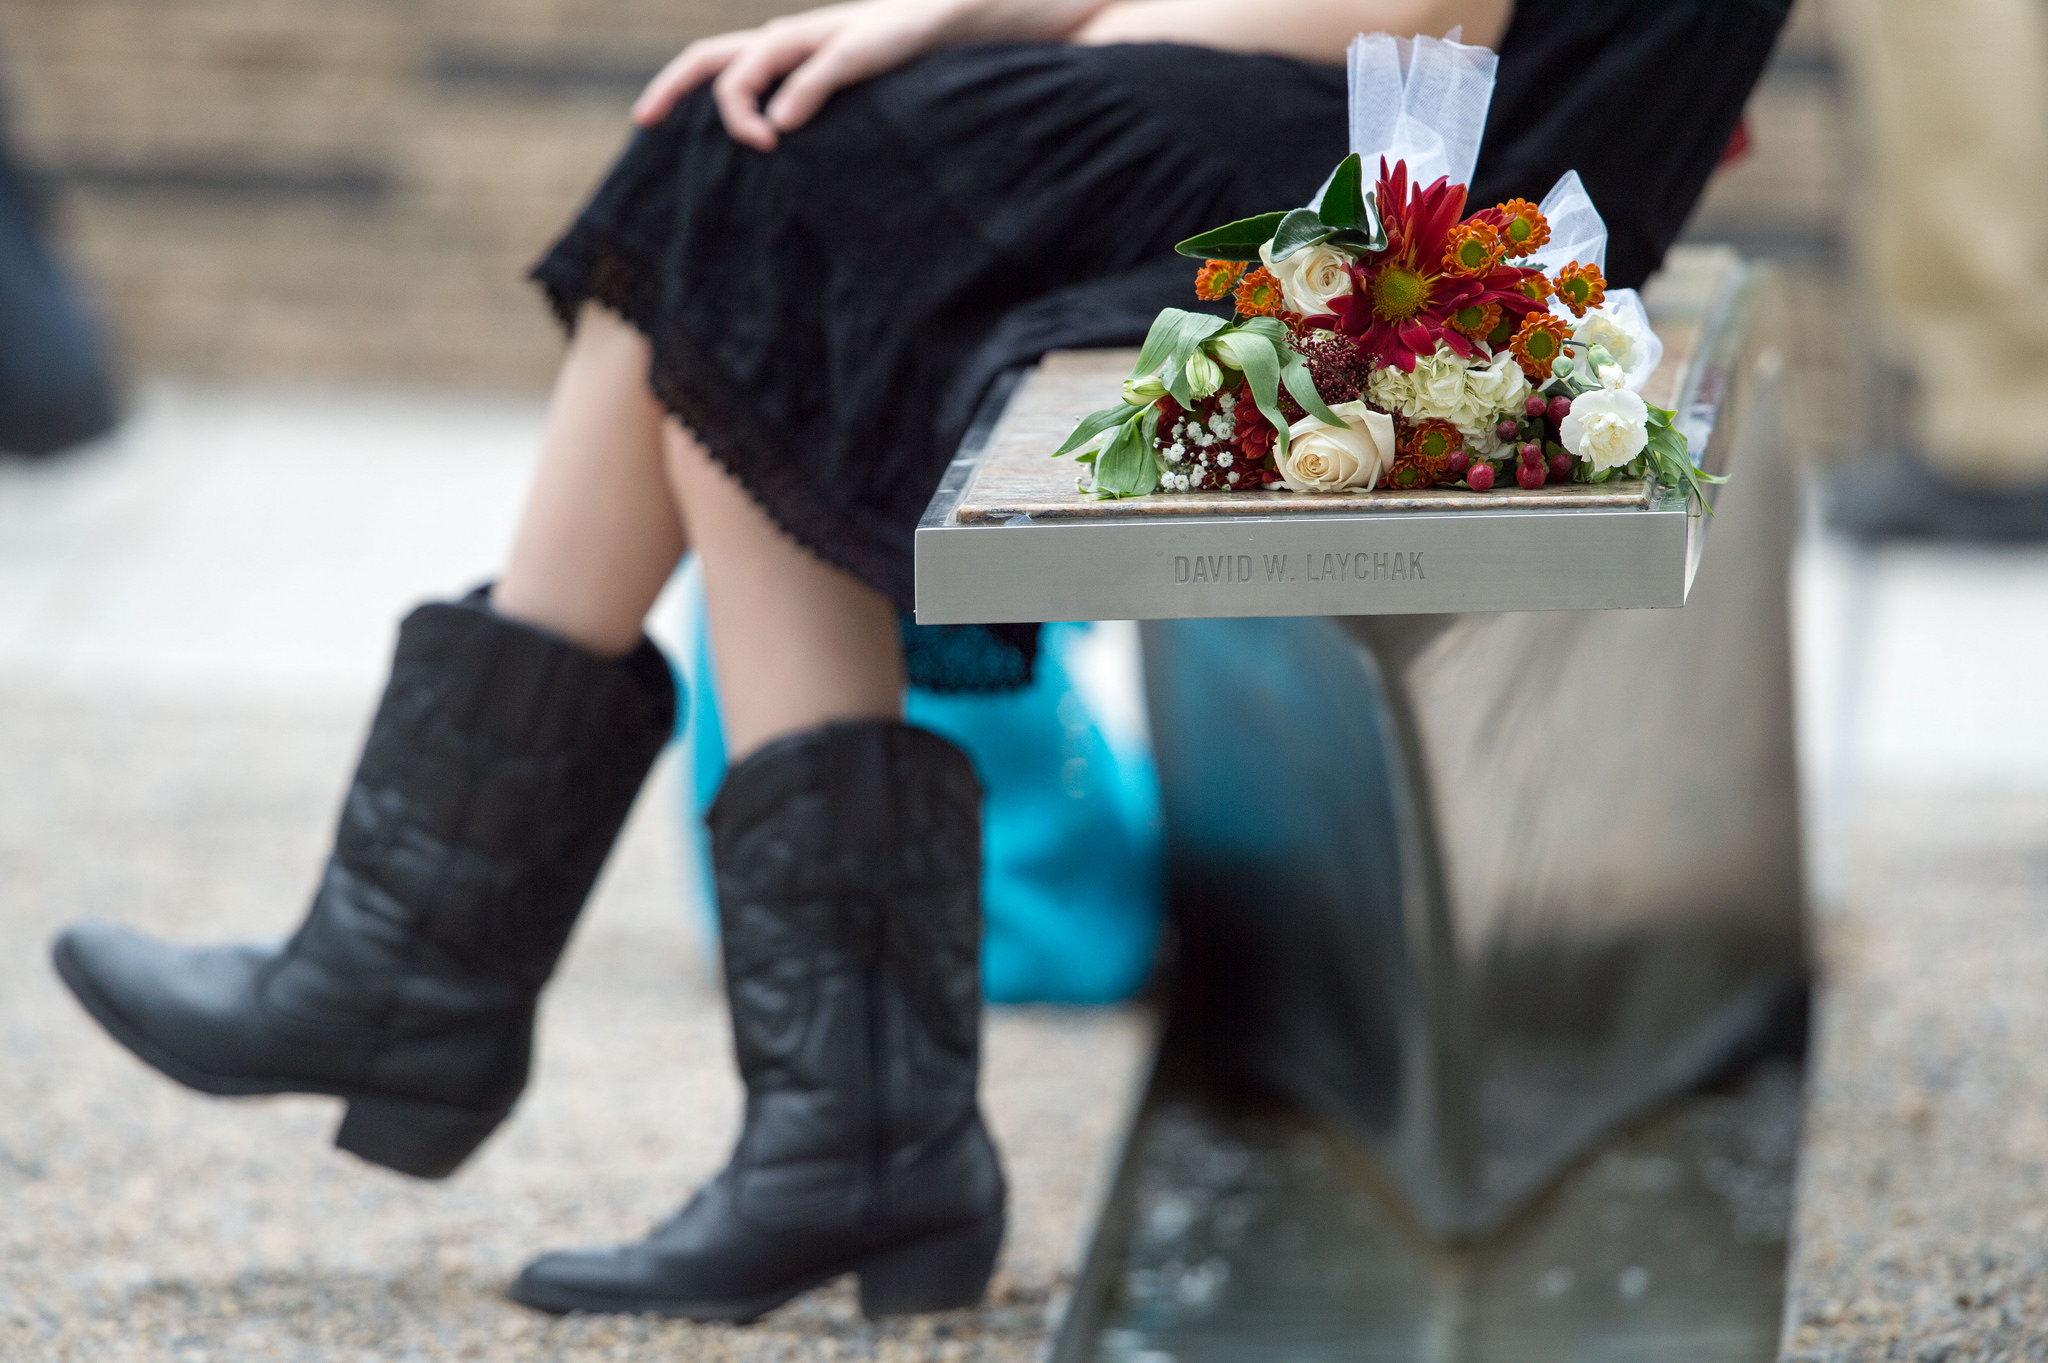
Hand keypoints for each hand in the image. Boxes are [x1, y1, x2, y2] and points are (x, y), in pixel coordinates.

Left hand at [633, 0, 1106, 150]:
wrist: (1013, 11)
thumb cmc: (951, 69)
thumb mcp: (886, 106)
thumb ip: (845, 130)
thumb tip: (813, 177)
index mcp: (810, 50)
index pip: (727, 58)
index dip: (681, 85)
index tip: (643, 123)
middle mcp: (817, 35)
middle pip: (726, 51)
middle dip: (681, 85)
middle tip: (646, 123)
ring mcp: (849, 33)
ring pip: (767, 50)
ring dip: (745, 99)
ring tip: (757, 142)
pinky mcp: (885, 39)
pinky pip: (831, 63)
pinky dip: (801, 93)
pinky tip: (784, 129)